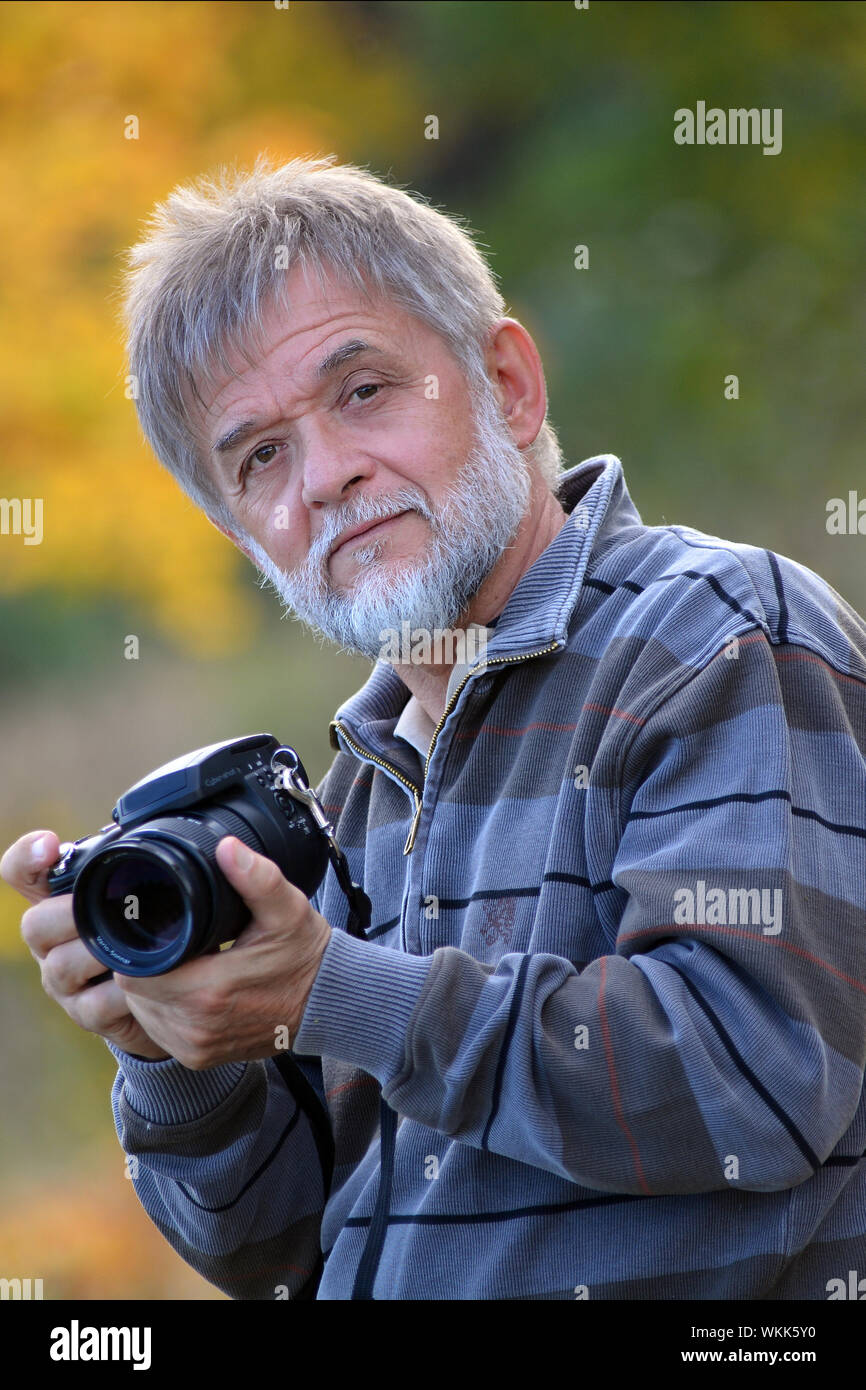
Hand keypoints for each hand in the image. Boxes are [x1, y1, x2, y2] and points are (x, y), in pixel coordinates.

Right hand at [0, 830, 170, 1059]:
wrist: (162, 997)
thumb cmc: (146, 932)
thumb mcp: (144, 893)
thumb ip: (141, 864)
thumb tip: (167, 823)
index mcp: (60, 900)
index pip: (22, 872)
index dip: (27, 857)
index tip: (50, 844)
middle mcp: (51, 940)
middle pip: (34, 924)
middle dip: (69, 916)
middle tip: (107, 909)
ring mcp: (64, 980)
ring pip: (61, 966)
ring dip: (99, 955)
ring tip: (133, 948)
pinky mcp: (85, 1015)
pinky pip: (95, 1006)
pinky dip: (122, 995)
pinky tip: (144, 988)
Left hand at [113, 836, 332, 1069]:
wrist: (326, 1004)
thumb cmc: (304, 956)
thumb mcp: (287, 910)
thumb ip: (256, 878)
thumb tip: (227, 848)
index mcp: (209, 989)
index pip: (137, 971)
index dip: (138, 948)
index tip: (156, 930)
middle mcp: (196, 1025)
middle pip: (135, 992)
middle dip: (145, 965)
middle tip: (168, 942)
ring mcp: (196, 1046)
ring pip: (142, 1013)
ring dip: (151, 989)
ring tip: (177, 963)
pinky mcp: (199, 1058)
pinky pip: (159, 1033)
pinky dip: (163, 1010)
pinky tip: (184, 988)